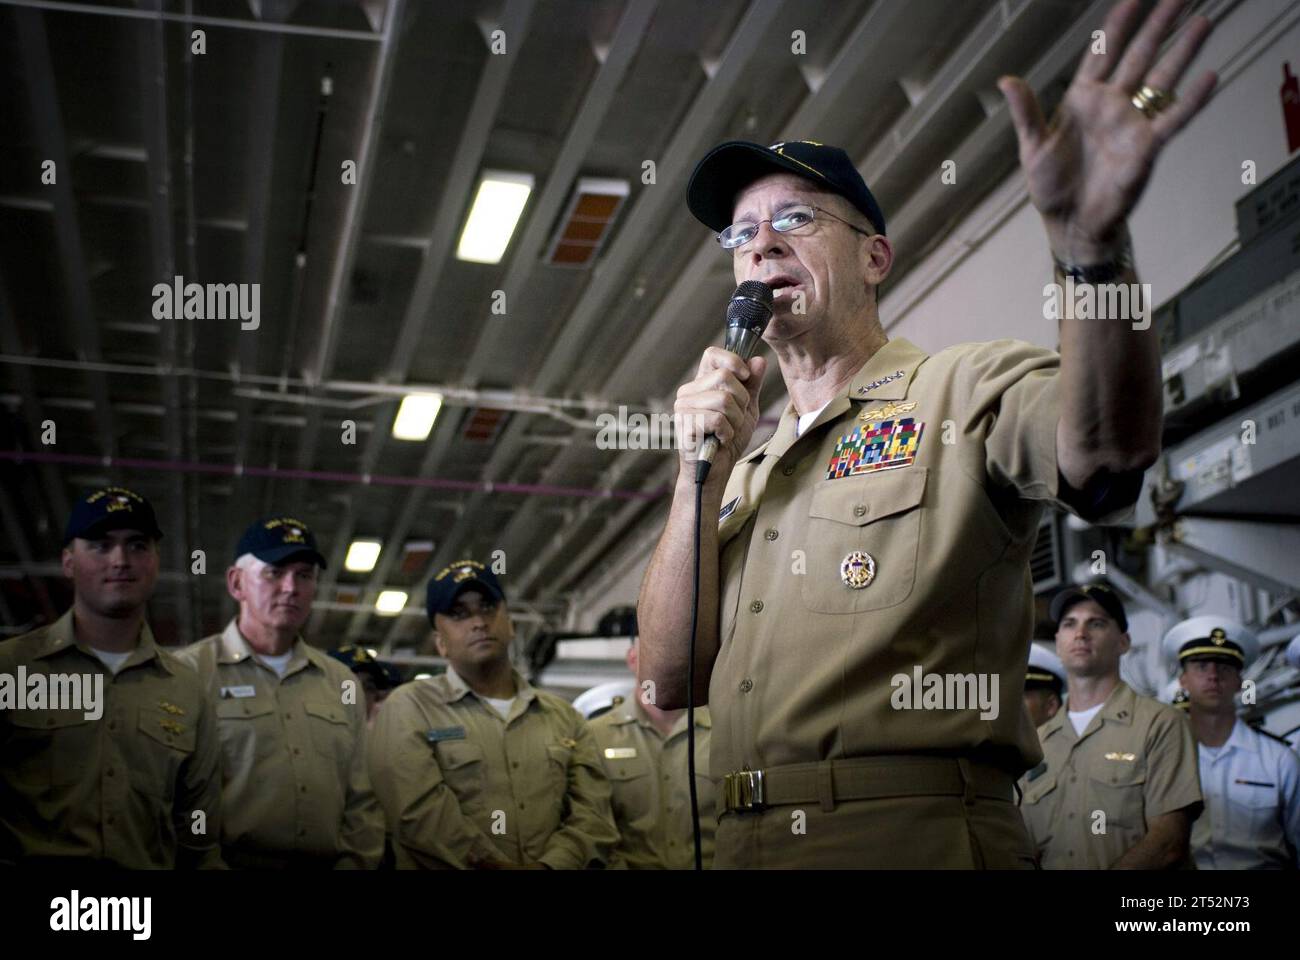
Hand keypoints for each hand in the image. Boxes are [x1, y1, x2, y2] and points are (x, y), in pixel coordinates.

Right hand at [674, 348, 766, 481]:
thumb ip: (752, 385)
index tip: (745, 377)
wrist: (716, 471)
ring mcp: (684, 408)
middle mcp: (688, 392)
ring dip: (735, 420)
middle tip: (735, 418)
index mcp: (701, 383)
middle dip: (741, 400)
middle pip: (725, 377)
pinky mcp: (685, 425)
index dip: (733, 361)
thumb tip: (758, 360)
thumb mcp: (747, 409)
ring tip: (728, 431)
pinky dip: (727, 432)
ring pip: (724, 399)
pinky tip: (720, 439)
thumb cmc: (728, 439)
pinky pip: (717, 419)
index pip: (712, 354)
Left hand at [998, 0, 1216, 262]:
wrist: (1070, 223)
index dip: (1117, 24)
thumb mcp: (1032, 147)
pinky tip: (1209, 78)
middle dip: (1159, 25)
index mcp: (1083, 98)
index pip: (1103, 52)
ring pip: (1162, 78)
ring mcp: (1132, 123)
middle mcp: (1113, 104)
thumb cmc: (1051, 186)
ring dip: (1183, 51)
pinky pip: (1173, 119)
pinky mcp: (1147, 147)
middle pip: (1140, 55)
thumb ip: (1025, 111)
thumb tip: (1007, 80)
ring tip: (1204, 22)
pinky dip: (1192, 100)